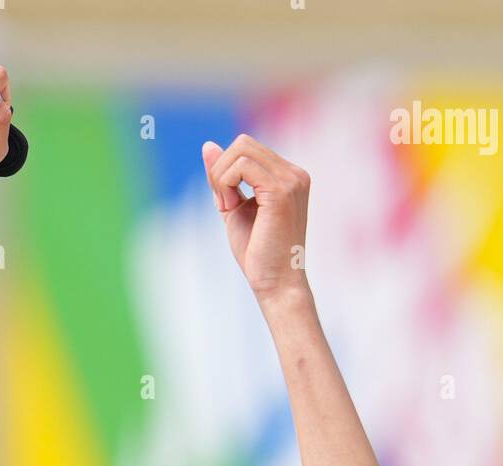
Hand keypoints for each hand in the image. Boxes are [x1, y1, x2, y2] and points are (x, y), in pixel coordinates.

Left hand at [201, 134, 310, 302]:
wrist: (276, 284)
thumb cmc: (258, 253)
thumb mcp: (234, 207)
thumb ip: (224, 178)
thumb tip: (208, 145)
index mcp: (288, 176)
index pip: (247, 148)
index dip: (226, 171)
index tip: (226, 201)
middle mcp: (295, 173)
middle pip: (243, 143)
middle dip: (221, 171)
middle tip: (223, 203)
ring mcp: (291, 180)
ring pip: (241, 150)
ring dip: (221, 178)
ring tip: (227, 206)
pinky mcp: (281, 190)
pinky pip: (242, 165)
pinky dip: (225, 183)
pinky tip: (229, 206)